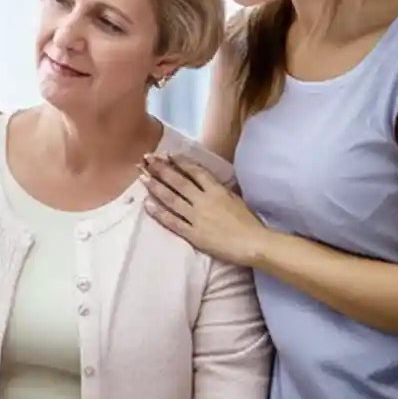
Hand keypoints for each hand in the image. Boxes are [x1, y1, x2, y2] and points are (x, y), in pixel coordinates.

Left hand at [139, 154, 270, 266]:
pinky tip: (147, 205)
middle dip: (161, 169)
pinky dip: (159, 213)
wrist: (255, 244)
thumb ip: (219, 190)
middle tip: (147, 159)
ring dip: (156, 187)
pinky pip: (172, 221)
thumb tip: (208, 181)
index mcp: (217, 190)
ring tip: (143, 177)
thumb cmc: (249, 222)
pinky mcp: (193, 234)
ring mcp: (196, 217)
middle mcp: (204, 200)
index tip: (168, 154)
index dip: (180, 162)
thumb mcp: (235, 199)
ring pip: (171, 199)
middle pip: (178, 182)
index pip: (195, 171)